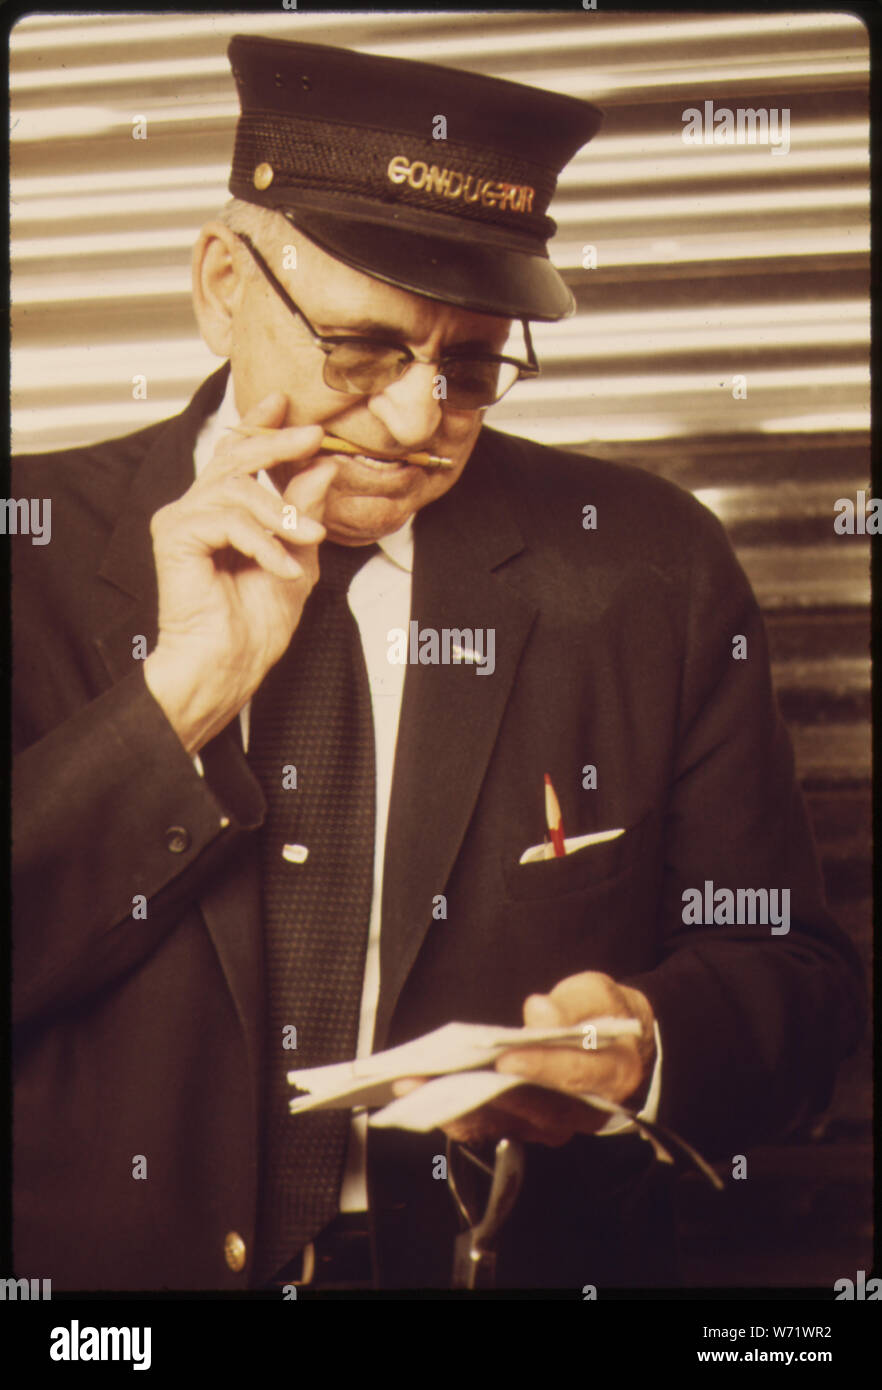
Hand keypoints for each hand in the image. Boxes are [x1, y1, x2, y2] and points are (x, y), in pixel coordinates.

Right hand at [144, 392, 335, 753]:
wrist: (228, 665)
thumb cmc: (255, 624)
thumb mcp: (297, 557)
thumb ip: (303, 511)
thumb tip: (323, 465)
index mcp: (221, 512)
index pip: (237, 455)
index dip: (259, 424)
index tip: (285, 402)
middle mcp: (195, 509)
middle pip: (234, 456)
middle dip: (278, 443)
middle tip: (314, 435)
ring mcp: (181, 520)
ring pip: (236, 488)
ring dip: (281, 512)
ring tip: (308, 538)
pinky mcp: (176, 536)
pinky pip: (228, 520)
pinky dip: (263, 542)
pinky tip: (282, 567)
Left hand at [393, 971, 655, 1146]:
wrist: (617, 1049)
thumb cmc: (603, 1016)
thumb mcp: (599, 995)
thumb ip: (572, 1005)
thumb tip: (538, 1011)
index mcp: (612, 1075)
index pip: (575, 1076)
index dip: (541, 1067)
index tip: (507, 1059)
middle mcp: (583, 1112)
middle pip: (529, 1107)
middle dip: (478, 1091)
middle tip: (433, 1077)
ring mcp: (553, 1126)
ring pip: (502, 1122)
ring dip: (453, 1105)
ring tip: (414, 1086)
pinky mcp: (526, 1128)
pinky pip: (489, 1125)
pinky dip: (453, 1111)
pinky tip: (422, 1094)